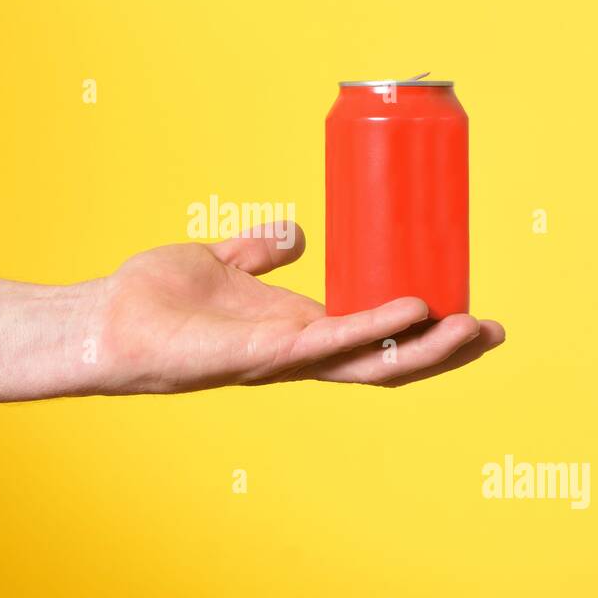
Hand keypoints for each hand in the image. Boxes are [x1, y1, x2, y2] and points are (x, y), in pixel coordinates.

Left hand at [75, 222, 504, 393]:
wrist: (103, 320)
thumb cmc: (155, 300)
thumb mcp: (219, 261)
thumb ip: (258, 251)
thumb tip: (298, 233)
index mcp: (296, 331)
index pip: (374, 341)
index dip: (422, 334)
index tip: (469, 312)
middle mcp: (298, 353)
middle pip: (387, 362)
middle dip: (444, 354)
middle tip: (494, 331)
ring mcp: (284, 359)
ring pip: (371, 364)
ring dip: (426, 351)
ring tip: (475, 329)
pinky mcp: (263, 355)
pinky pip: (331, 346)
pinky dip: (375, 330)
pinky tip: (412, 310)